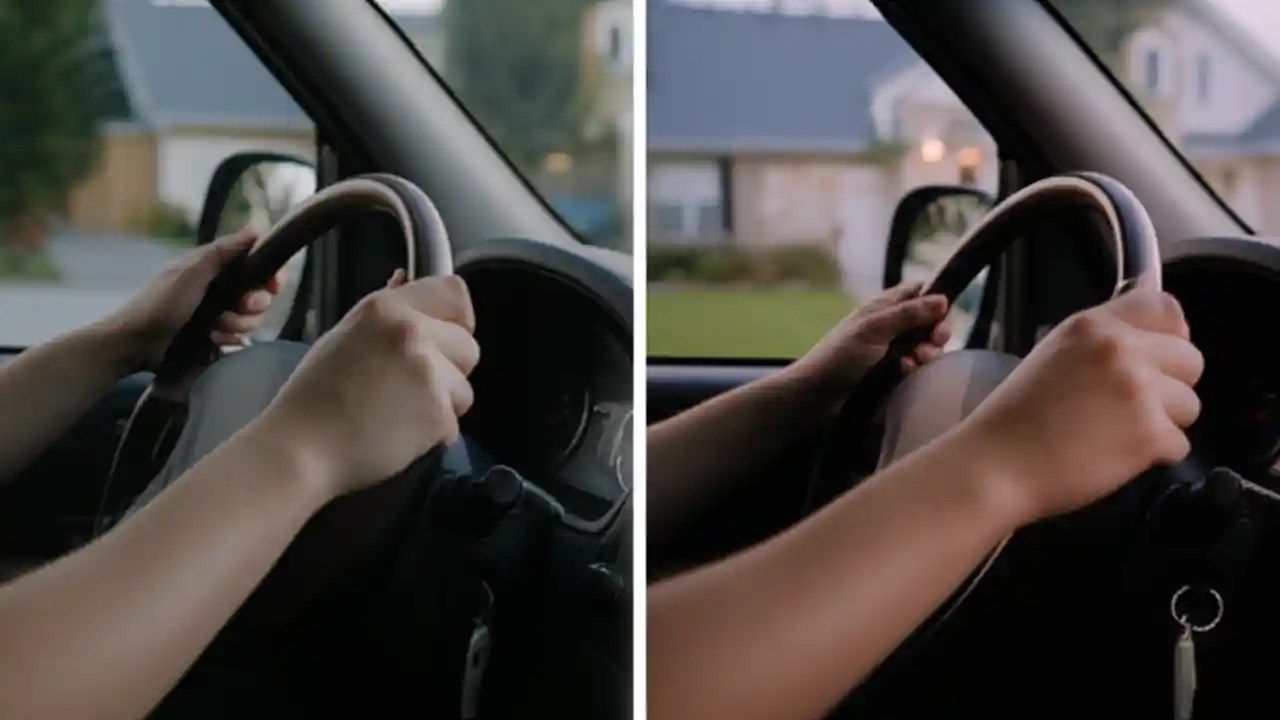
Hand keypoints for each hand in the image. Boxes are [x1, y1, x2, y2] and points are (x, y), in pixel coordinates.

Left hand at [103, 227, 283, 370]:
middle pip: (260, 296)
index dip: (271, 277)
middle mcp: (220, 289)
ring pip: (252, 319)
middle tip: (239, 308)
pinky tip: (212, 340)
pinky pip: (239, 338)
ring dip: (237, 325)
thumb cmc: (160, 303)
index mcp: (215, 268)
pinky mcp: (216, 337)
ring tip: (215, 328)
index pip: (257, 267)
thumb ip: (224, 251)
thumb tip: (256, 226)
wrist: (136, 344)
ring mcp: (218, 314)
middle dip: (253, 305)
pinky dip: (228, 340)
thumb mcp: (191, 272)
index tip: (273, 286)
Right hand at [257, 271, 479, 498]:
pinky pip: (453, 423)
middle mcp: (412, 332)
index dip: (456, 318)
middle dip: (450, 369)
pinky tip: (397, 435)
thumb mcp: (345, 335)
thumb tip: (406, 278)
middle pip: (468, 345)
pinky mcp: (437, 414)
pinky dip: (432, 434)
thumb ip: (387, 314)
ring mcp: (428, 373)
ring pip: (464, 389)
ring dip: (442, 405)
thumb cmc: (314, 396)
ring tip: (398, 413)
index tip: (446, 336)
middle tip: (410, 387)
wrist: (301, 448)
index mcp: (386, 307)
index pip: (454, 292)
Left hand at [787, 282, 950, 399]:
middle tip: (934, 342)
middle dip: (936, 331)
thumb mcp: (874, 329)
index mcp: (883, 307)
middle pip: (928, 321)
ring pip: (924, 346)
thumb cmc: (839, 356)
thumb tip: (943, 299)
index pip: (919, 292)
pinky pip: (914, 368)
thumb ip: (908, 314)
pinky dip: (913, 368)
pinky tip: (904, 372)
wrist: (817, 396)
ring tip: (917, 360)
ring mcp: (891, 350)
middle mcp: (889, 325)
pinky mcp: (891, 374)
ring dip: (926, 352)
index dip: (935, 299)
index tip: (942, 313)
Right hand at [957, 286, 1203, 525]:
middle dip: (1170, 386)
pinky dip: (1153, 456)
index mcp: (1093, 325)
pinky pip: (1179, 444)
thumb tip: (1153, 340)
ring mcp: (1139, 390)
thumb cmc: (1015, 419)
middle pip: (1191, 359)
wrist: (995, 466)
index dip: (1171, 335)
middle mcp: (1121, 349)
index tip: (1156, 359)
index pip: (1166, 308)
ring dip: (1163, 423)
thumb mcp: (1054, 355)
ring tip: (1115, 434)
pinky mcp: (1149, 434)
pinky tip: (1114, 456)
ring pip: (1190, 405)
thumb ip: (1102, 342)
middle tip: (1127, 408)